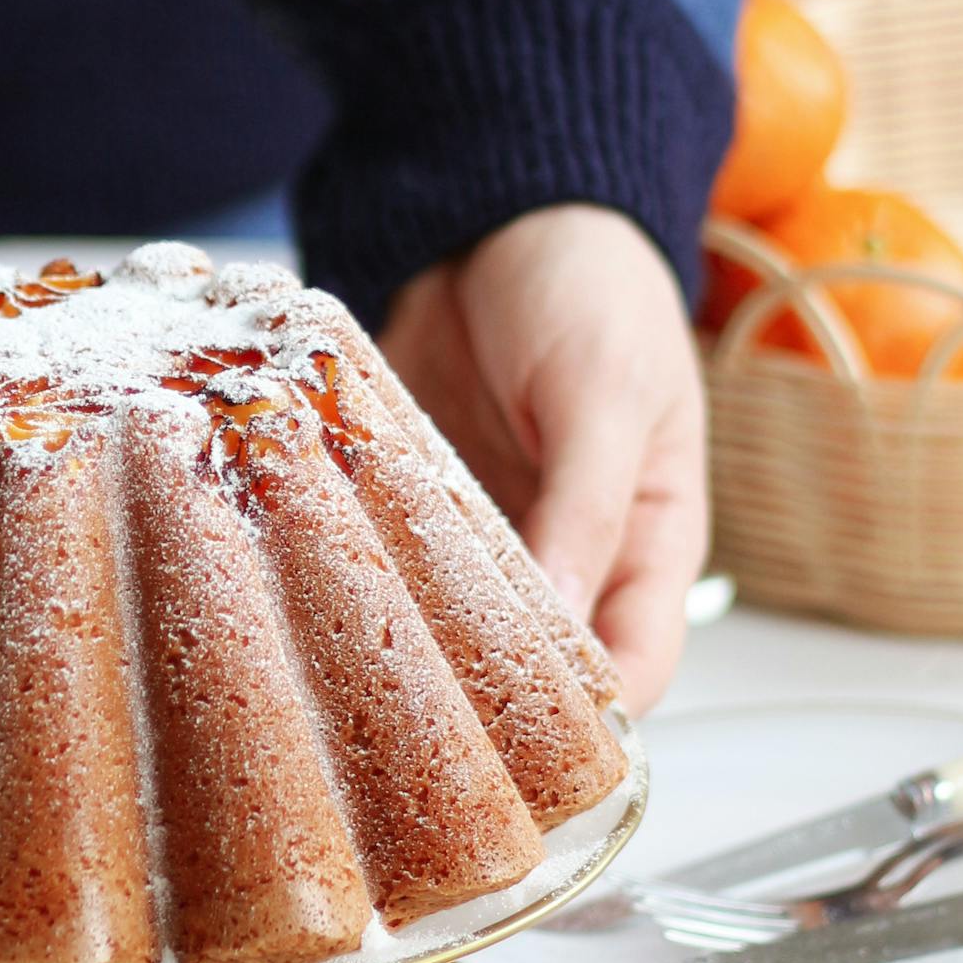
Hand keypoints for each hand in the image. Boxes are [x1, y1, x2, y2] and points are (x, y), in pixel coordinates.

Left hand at [378, 204, 706, 711]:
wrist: (501, 208)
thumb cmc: (592, 287)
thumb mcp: (608, 395)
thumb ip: (588, 509)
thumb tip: (567, 625)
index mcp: (648, 543)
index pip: (634, 668)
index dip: (593, 722)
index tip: (529, 754)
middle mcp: (566, 555)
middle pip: (533, 668)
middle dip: (482, 701)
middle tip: (414, 724)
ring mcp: (482, 534)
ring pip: (447, 626)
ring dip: (406, 639)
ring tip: (353, 661)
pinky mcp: (411, 505)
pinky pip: (382, 560)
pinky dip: (354, 572)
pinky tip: (315, 586)